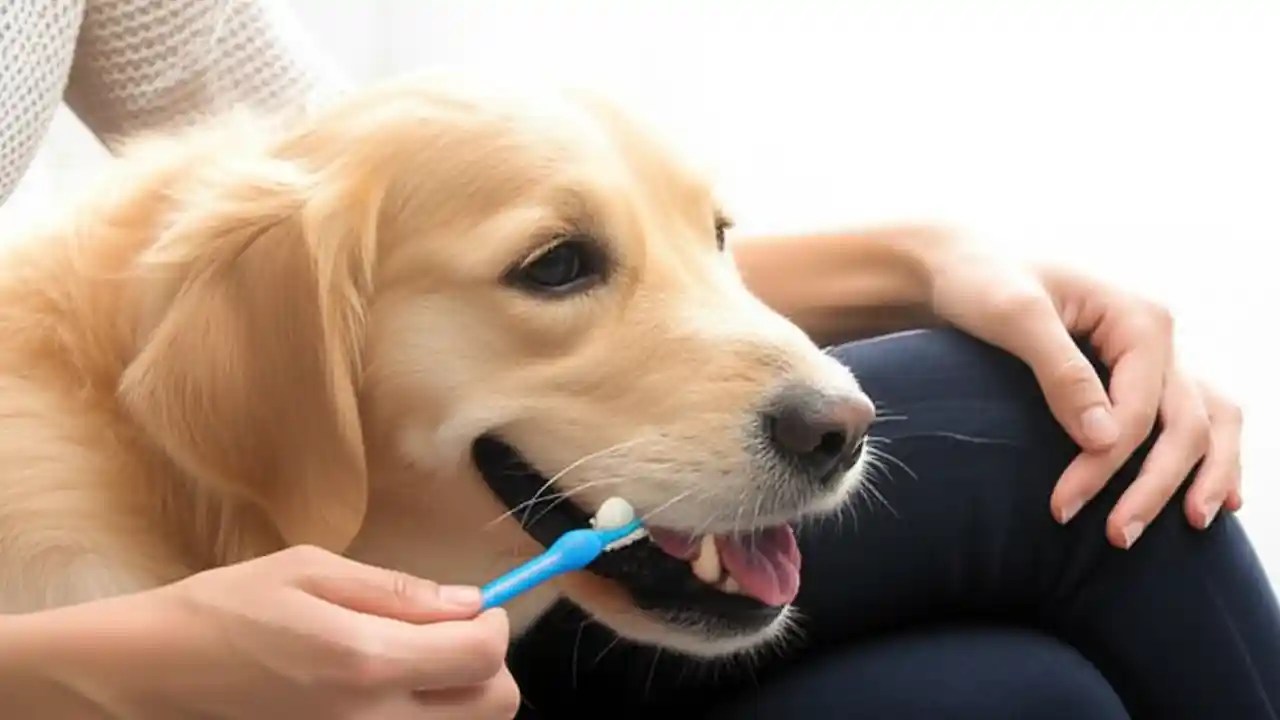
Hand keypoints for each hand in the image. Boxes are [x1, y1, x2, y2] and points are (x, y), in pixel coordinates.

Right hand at [12, 546, 519, 718]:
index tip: (479, 607)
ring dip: (461, 698)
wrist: (151, 679)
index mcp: (367, 662)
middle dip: (489, 667)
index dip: (497, 626)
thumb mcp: (309, 572)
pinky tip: (391, 693)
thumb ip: (397, 591)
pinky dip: (424, 719)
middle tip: (455, 637)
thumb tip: (467, 602)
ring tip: (419, 664)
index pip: (484, 657)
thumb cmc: (223, 612)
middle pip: (493, 708)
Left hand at [928, 243, 1242, 547]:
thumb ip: (1061, 373)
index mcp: (1138, 317)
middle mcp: (1158, 336)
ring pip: (1206, 422)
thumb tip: (1106, 439)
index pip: (1139, 408)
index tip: (1062, 507)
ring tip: (1193, 526)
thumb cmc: (982, 282)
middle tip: (1116, 538)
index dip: (1106, 464)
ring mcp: (1154, 357)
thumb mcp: (1013, 316)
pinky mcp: (1138, 375)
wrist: (962, 268)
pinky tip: (1215, 500)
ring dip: (1201, 476)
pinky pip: (1194, 417)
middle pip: (1182, 423)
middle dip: (1153, 485)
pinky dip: (1210, 456)